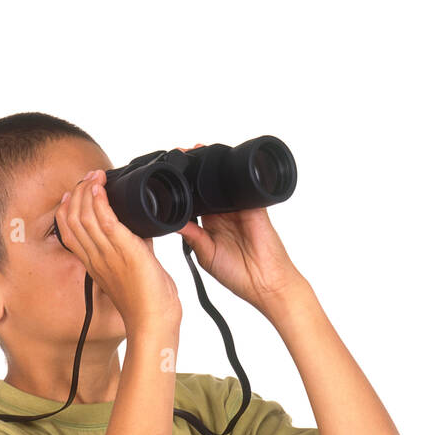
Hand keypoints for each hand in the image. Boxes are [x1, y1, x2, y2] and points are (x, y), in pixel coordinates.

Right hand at [54, 169, 181, 332]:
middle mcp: (96, 258)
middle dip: (77, 193)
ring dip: (88, 190)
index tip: (77, 193)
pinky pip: (103, 220)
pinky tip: (102, 188)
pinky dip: (100, 200)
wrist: (154, 321)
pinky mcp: (124, 250)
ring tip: (96, 176)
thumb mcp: (135, 269)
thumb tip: (141, 230)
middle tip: (90, 177)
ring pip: (83, 215)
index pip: (68, 231)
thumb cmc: (148, 302)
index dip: (67, 208)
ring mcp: (107, 254)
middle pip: (71, 219)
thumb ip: (133, 247)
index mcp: (95, 264)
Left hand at [173, 143, 301, 311]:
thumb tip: (171, 221)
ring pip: (223, 182)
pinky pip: (243, 186)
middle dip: (195, 171)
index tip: (170, 173)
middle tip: (181, 155)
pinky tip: (223, 168)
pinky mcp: (253, 205)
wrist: (265, 282)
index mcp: (209, 224)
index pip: (194, 200)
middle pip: (207, 186)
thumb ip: (191, 235)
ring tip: (198, 152)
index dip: (183, 187)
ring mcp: (239, 208)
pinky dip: (234, 176)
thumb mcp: (206, 254)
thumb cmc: (237, 275)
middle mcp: (223, 213)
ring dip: (212, 169)